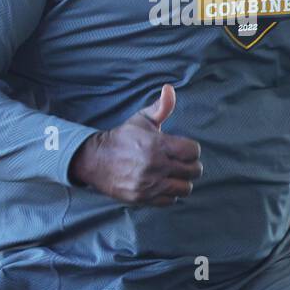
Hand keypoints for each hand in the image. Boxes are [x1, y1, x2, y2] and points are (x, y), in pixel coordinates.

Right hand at [68, 84, 202, 205]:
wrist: (95, 160)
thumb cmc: (123, 138)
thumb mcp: (141, 120)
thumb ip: (161, 107)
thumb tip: (170, 89)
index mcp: (158, 144)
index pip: (193, 151)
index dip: (191, 150)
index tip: (183, 149)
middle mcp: (156, 165)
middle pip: (193, 171)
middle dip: (190, 165)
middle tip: (181, 163)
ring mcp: (150, 183)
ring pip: (185, 188)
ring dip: (183, 181)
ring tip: (174, 175)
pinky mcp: (143, 197)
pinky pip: (170, 200)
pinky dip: (170, 194)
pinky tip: (163, 185)